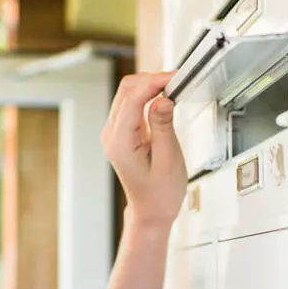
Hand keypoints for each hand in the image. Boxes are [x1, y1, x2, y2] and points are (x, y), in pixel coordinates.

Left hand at [100, 71, 187, 228]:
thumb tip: (162, 99)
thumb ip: (163, 126)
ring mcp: (113, 133)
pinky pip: (130, 104)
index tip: (174, 77)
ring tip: (172, 87)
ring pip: (127, 94)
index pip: (133, 99)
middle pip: (126, 90)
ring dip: (149, 85)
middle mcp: (111, 135)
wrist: (151, 211)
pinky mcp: (121, 133)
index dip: (154, 82)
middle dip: (151, 80)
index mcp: (120, 142)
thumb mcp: (168, 159)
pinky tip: (162, 97)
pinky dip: (146, 95)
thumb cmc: (160, 193)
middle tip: (176, 80)